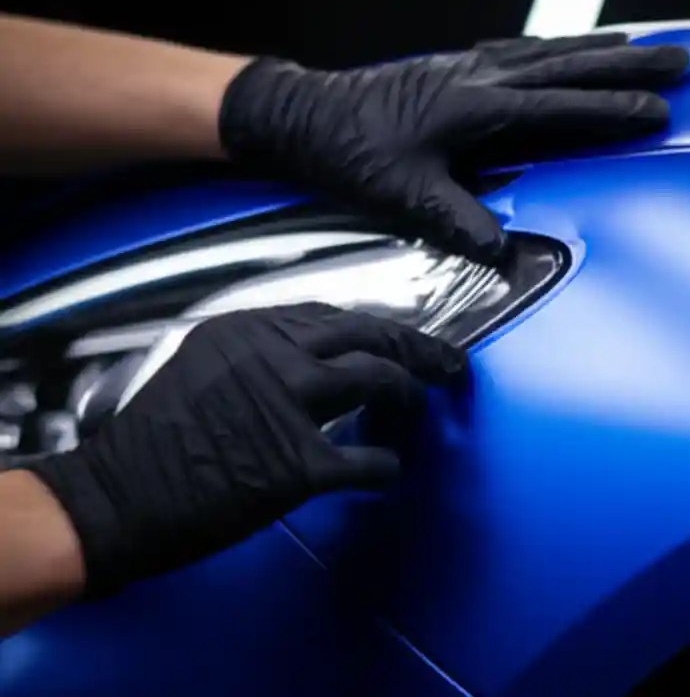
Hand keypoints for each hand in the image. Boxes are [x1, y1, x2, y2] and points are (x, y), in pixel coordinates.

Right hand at [22, 302, 467, 596]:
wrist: (118, 497)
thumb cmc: (155, 440)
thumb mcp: (199, 367)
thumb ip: (255, 353)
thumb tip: (313, 357)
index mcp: (247, 328)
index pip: (334, 317)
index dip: (377, 330)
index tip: (401, 340)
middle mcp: (274, 354)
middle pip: (370, 335)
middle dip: (417, 347)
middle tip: (447, 363)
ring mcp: (290, 405)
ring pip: (379, 378)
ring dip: (409, 393)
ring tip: (418, 406)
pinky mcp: (300, 463)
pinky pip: (368, 459)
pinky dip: (385, 465)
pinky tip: (388, 470)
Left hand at [217, 33, 689, 260]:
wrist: (300, 115)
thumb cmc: (349, 156)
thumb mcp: (403, 199)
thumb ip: (459, 223)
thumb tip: (504, 254)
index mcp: (475, 108)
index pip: (559, 108)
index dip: (611, 108)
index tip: (657, 109)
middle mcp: (478, 78)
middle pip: (568, 66)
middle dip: (628, 64)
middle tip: (678, 59)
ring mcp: (466, 66)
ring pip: (548, 52)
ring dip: (598, 49)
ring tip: (639, 44)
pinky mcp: (453, 67)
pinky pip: (520, 51)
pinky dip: (555, 48)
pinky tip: (563, 50)